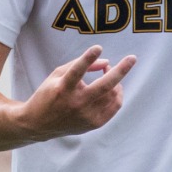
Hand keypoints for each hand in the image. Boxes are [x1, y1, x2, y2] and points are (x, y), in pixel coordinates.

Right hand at [18, 44, 136, 141]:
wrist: (39, 124)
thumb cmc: (49, 94)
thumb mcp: (57, 75)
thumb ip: (79, 64)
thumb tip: (106, 60)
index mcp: (63, 89)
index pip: (77, 71)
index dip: (87, 58)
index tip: (98, 47)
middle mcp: (76, 103)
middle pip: (104, 86)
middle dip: (121, 71)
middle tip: (132, 58)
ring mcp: (86, 115)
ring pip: (112, 95)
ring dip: (116, 81)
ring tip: (110, 73)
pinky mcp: (93, 124)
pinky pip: (114, 107)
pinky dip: (117, 95)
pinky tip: (114, 88)